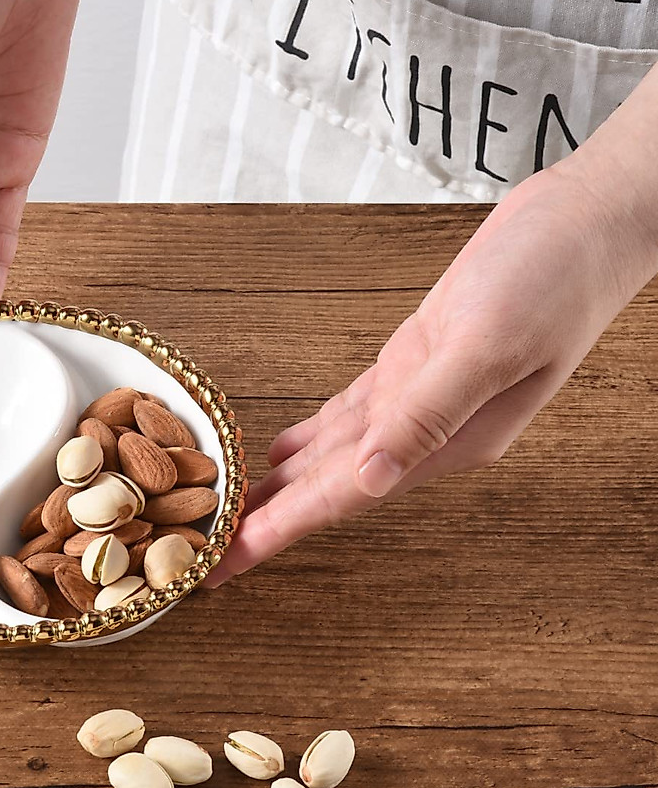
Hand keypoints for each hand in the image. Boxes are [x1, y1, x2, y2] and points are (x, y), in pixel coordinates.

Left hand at [207, 163, 657, 584]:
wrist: (583, 225)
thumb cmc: (552, 280)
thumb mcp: (487, 346)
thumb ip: (430, 413)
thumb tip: (372, 478)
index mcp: (446, 442)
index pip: (344, 499)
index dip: (282, 531)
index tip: (226, 562)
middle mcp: (426, 432)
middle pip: (328, 488)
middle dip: (267, 520)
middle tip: (204, 549)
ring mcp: (416, 398)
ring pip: (332, 456)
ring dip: (280, 486)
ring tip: (229, 510)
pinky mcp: (411, 362)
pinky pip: (347, 414)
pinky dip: (310, 437)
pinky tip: (277, 453)